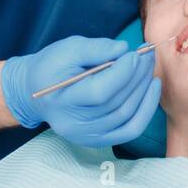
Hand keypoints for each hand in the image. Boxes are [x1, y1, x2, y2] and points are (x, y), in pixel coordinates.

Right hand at [0, 35, 160, 145]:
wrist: (35, 93)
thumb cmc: (52, 67)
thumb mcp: (67, 49)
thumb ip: (95, 48)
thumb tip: (122, 49)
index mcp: (63, 100)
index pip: (100, 92)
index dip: (123, 73)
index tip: (135, 54)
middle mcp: (75, 124)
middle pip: (116, 103)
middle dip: (137, 76)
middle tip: (147, 54)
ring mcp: (87, 136)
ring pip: (127, 116)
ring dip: (144, 90)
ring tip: (149, 67)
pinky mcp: (98, 139)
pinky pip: (130, 130)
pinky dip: (146, 110)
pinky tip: (152, 89)